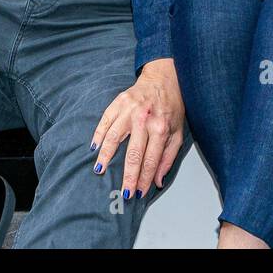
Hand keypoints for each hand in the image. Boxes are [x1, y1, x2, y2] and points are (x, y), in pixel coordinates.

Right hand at [91, 58, 184, 199]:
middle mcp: (145, 119)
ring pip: (114, 137)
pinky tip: (94, 148)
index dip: (144, 179)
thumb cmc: (171, 108)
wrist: (164, 79)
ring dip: (106, 156)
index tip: (138, 193)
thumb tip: (158, 182)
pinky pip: (105, 121)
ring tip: (100, 170)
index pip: (151, 160)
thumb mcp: (177, 132)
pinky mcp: (119, 102)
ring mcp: (130, 110)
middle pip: (133, 153)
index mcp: (161, 128)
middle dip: (128, 176)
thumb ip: (168, 158)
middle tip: (122, 192)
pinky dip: (98, 135)